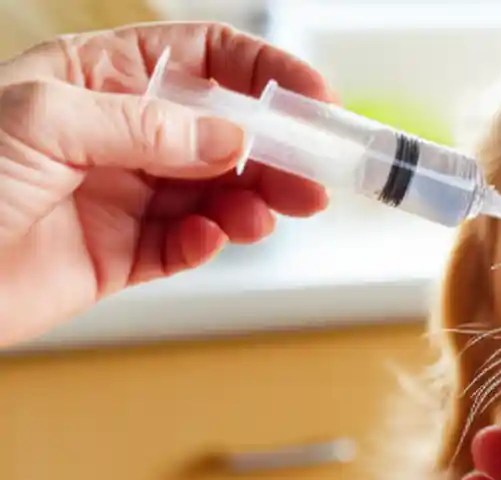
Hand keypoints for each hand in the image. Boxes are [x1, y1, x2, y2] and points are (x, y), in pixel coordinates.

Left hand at [0, 23, 333, 345]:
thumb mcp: (44, 122)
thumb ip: (146, 126)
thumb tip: (231, 138)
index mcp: (96, 80)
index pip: (199, 60)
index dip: (261, 72)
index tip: (312, 97)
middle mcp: (116, 134)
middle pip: (221, 132)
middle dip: (274, 151)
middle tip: (313, 178)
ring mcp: (121, 196)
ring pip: (214, 191)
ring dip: (253, 200)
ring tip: (270, 214)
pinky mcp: (119, 256)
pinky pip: (183, 245)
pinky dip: (209, 242)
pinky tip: (210, 238)